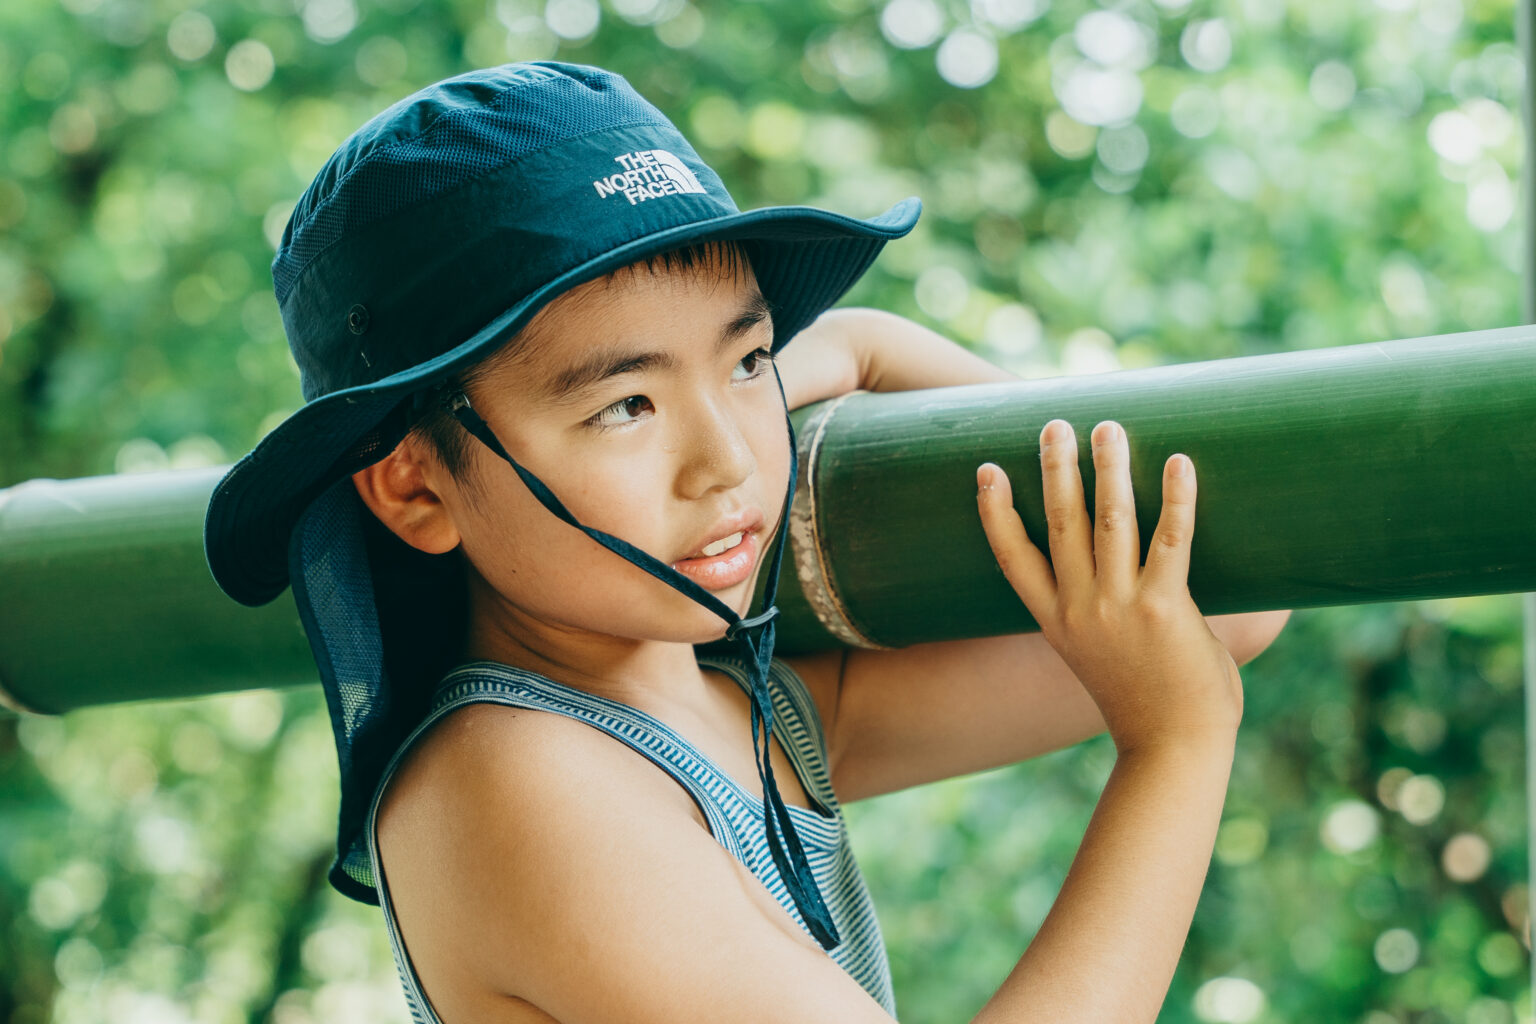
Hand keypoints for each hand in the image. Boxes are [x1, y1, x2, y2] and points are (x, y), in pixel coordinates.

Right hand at [975, 420, 1242, 756]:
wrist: (1173, 748)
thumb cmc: (1147, 702)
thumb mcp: (1102, 656)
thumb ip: (1104, 613)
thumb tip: (1130, 568)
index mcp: (1056, 622)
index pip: (1012, 558)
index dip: (996, 512)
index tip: (986, 470)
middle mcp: (1080, 609)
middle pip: (1059, 523)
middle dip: (1056, 468)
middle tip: (1055, 424)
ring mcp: (1119, 608)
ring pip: (1108, 521)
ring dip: (1109, 469)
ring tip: (1109, 428)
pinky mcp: (1165, 609)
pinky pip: (1170, 540)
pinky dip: (1176, 498)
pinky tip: (1180, 462)